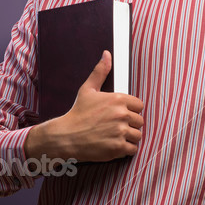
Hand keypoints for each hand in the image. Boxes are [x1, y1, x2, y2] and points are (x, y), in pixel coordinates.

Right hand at [25, 51, 143, 162]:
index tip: (119, 115)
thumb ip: (100, 72)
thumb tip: (107, 54)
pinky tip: (115, 146)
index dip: (130, 111)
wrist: (65, 136)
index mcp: (118, 99)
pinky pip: (133, 149)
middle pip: (139, 121)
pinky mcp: (118, 148)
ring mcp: (120, 131)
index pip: (139, 106)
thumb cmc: (77, 113)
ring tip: (116, 137)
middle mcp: (121, 114)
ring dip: (129, 138)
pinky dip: (126, 150)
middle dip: (130, 125)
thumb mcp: (88, 89)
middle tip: (116, 128)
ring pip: (138, 135)